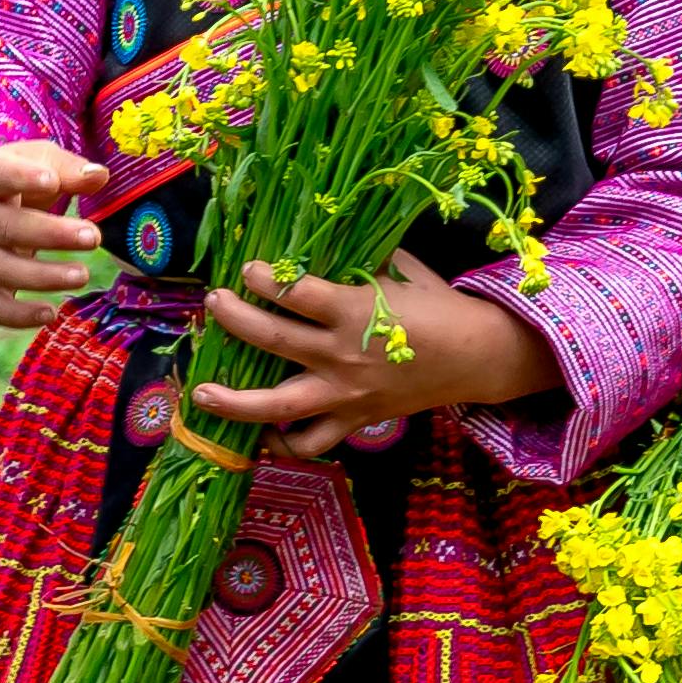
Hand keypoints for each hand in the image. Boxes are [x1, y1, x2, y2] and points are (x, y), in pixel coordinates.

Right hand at [0, 146, 116, 314]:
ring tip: (82, 275)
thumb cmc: (18, 179)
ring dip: (43, 276)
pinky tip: (52, 313)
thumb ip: (68, 170)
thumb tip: (99, 176)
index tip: (52, 182)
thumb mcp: (39, 164)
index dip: (22, 178)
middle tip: (93, 237)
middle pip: (7, 228)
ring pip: (2, 270)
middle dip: (51, 235)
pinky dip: (19, 316)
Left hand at [187, 257, 549, 461]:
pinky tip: (261, 434)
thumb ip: (359, 260)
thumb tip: (323, 238)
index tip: (246, 269)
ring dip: (233, 401)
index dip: (262, 279)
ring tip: (201, 392)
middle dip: (234, 320)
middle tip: (213, 303)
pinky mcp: (355, 420)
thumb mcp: (400, 271)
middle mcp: (342, 355)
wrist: (479, 357)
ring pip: (277, 406)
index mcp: (354, 310)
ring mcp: (345, 394)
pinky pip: (311, 442)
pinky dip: (283, 444)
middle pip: (271, 340)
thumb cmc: (439, 306)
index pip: (294, 293)